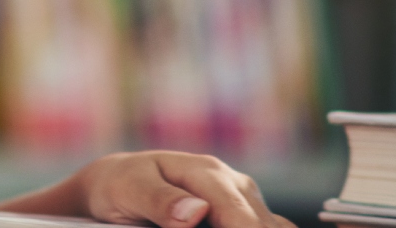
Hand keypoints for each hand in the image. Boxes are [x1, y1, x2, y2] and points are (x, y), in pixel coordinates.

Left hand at [73, 151, 293, 227]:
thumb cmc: (122, 184)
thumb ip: (159, 200)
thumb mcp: (129, 188)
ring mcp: (246, 200)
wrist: (120, 182)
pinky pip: (271, 227)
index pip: (240, 217)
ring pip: (274, 226)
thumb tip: (197, 211)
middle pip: (262, 225)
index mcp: (208, 173)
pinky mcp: (247, 215)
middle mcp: (235, 184)